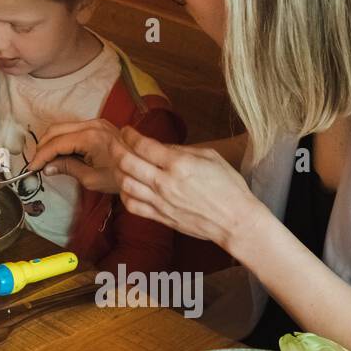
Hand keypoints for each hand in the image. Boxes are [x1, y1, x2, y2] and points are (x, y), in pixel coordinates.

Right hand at [29, 118, 130, 193]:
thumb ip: (68, 169)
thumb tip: (48, 167)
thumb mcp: (92, 179)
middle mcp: (92, 125)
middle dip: (42, 146)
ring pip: (62, 126)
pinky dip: (61, 138)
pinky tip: (59, 152)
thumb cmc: (121, 176)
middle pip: (55, 130)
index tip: (32, 168)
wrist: (146, 167)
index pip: (56, 143)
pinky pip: (72, 128)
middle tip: (36, 163)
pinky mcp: (99, 124)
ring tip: (45, 159)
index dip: (41, 156)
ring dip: (50, 141)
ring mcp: (96, 122)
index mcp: (90, 137)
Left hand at [114, 126, 260, 248]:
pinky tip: (126, 186)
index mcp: (179, 164)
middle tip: (115, 142)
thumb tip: (161, 147)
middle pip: (127, 162)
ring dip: (116, 170)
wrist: (235, 221)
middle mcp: (165, 182)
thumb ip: (182, 150)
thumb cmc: (229, 186)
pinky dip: (124, 194)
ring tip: (118, 162)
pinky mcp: (160, 217)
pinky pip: (132, 205)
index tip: (126, 130)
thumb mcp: (210, 157)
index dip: (129, 135)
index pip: (143, 145)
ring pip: (125, 184)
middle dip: (116, 148)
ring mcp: (160, 201)